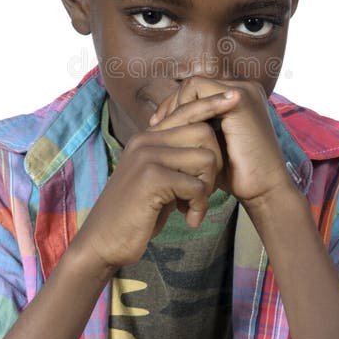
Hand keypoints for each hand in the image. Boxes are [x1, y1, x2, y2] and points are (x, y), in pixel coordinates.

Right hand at [75, 115, 224, 269]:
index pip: (186, 111)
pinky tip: (188, 219)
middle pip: (204, 133)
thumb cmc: (136, 213)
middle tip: (201, 193)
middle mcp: (146, 140)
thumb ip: (175, 160)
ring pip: (205, 159)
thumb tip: (208, 149)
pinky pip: (197, 186)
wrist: (103, 241)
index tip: (234, 97)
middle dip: (213, 166)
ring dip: (207, 189)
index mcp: (148, 137)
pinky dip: (199, 206)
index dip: (212, 104)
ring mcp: (147, 156)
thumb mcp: (156, 179)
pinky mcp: (151, 178)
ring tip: (192, 206)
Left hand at [148, 76, 300, 213]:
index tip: (159, 127)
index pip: (199, 92)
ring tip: (163, 127)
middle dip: (172, 104)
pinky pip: (198, 90)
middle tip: (155, 125)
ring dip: (175, 104)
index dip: (177, 106)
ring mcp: (242, 91)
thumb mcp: (211, 146)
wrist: (262, 189)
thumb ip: (196, 130)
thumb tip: (165, 124)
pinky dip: (182, 104)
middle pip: (194, 86)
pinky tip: (174, 126)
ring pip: (193, 84)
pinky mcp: (239, 99)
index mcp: (239, 99)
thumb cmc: (235, 174)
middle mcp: (243, 89)